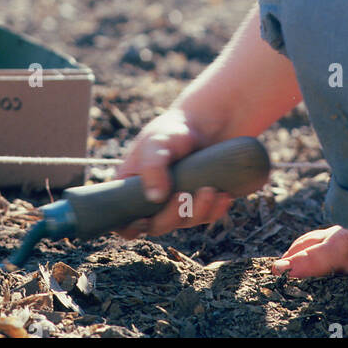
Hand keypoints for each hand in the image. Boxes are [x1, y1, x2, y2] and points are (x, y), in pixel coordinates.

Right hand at [111, 107, 236, 239]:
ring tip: (209, 189)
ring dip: (197, 211)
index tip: (144, 219)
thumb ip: (152, 167)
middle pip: (157, 226)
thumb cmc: (173, 129)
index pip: (123, 219)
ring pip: (184, 223)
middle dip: (171, 216)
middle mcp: (154, 200)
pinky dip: (215, 209)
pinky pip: (207, 216)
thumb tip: (156, 197)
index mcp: (132, 187)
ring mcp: (178, 203)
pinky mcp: (201, 202)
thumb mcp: (156, 142)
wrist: (207, 122)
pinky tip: (223, 195)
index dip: (130, 226)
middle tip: (183, 195)